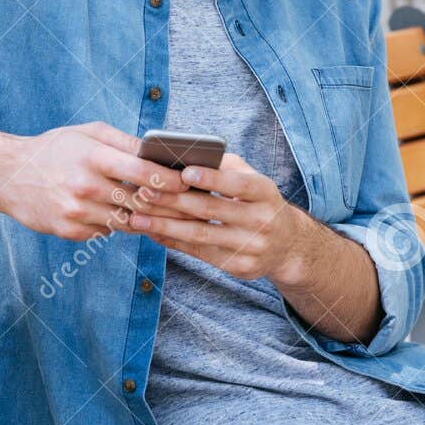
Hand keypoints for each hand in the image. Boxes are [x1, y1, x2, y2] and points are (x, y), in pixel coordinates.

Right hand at [0, 121, 192, 242]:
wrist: (8, 176)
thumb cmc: (53, 149)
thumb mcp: (87, 134)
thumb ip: (124, 141)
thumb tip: (159, 152)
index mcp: (93, 157)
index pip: (144, 172)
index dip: (171, 179)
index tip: (187, 181)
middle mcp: (85, 187)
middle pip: (140, 201)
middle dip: (166, 203)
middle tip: (187, 203)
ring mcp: (77, 212)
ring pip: (127, 222)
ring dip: (146, 218)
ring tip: (163, 212)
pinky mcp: (70, 231)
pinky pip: (106, 232)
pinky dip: (118, 224)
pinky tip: (127, 216)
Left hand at [123, 151, 310, 284]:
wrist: (286, 245)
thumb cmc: (257, 202)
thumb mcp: (252, 180)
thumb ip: (224, 167)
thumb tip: (183, 157)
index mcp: (265, 193)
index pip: (238, 185)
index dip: (212, 179)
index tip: (183, 172)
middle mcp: (262, 221)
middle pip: (211, 210)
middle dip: (174, 201)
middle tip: (144, 192)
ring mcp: (251, 247)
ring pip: (200, 235)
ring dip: (165, 226)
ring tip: (137, 217)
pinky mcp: (239, 267)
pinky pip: (199, 253)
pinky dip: (173, 242)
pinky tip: (152, 232)